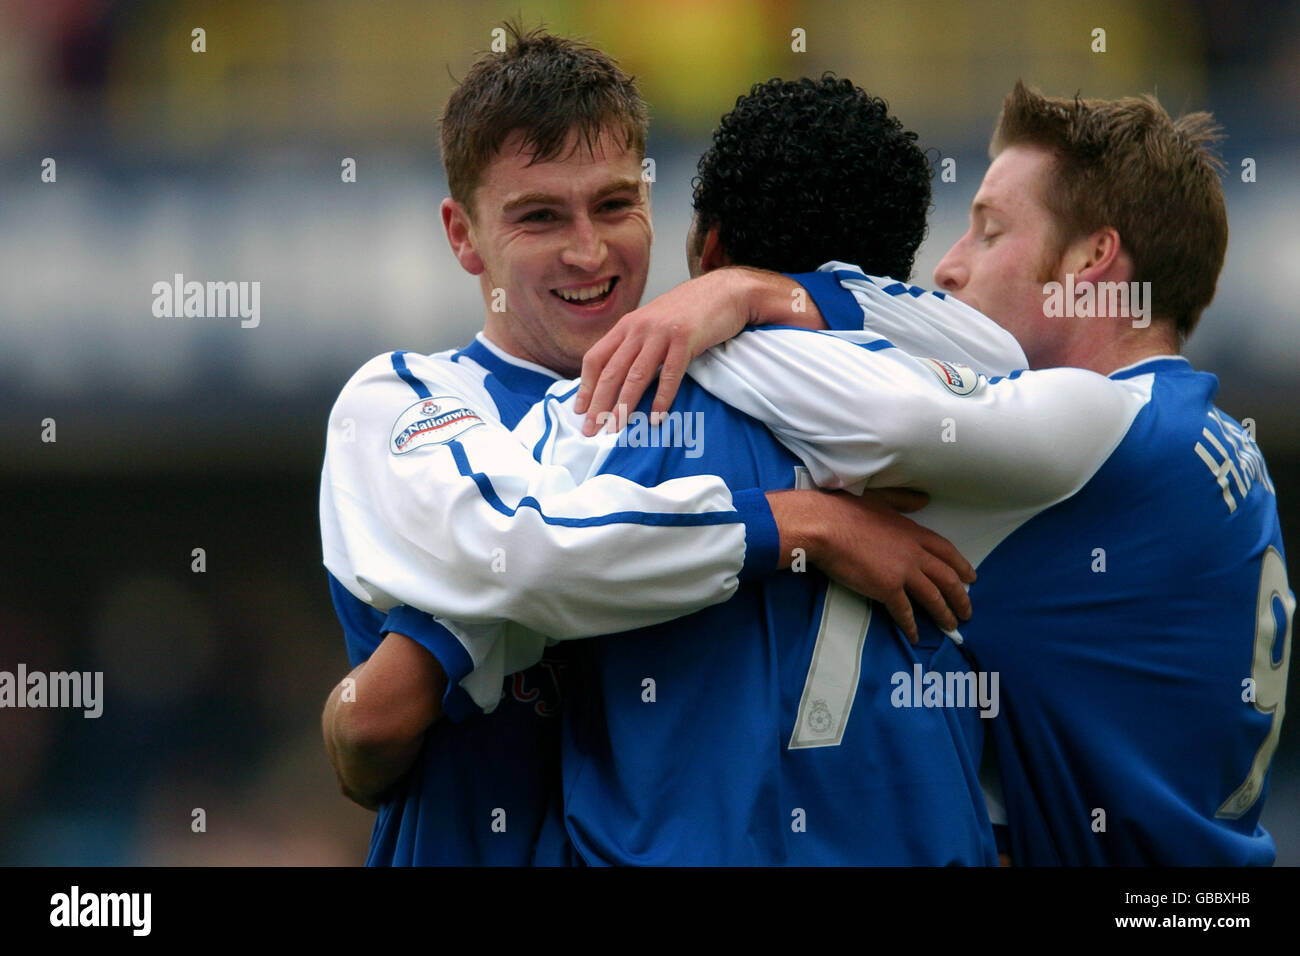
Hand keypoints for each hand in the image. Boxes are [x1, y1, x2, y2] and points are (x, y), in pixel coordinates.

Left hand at [576, 268, 758, 434]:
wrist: (723, 291)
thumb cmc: (688, 311)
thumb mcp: (652, 323)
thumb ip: (635, 344)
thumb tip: (618, 377)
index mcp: (627, 325)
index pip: (595, 358)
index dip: (585, 386)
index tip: (580, 410)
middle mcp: (639, 328)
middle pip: (611, 371)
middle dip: (599, 404)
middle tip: (592, 429)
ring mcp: (661, 333)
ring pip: (636, 375)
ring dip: (624, 405)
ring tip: (617, 428)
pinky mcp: (685, 339)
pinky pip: (669, 374)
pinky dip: (662, 398)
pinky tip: (656, 417)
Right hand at [766, 487, 974, 643]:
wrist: (824, 525)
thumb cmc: (845, 509)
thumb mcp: (880, 499)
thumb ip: (903, 500)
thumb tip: (924, 499)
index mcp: (912, 532)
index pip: (945, 550)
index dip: (961, 565)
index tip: (971, 577)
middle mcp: (914, 553)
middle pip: (947, 578)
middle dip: (961, 597)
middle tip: (967, 611)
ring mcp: (902, 571)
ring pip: (933, 597)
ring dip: (944, 614)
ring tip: (951, 627)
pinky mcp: (886, 588)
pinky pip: (904, 612)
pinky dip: (911, 626)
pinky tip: (915, 637)